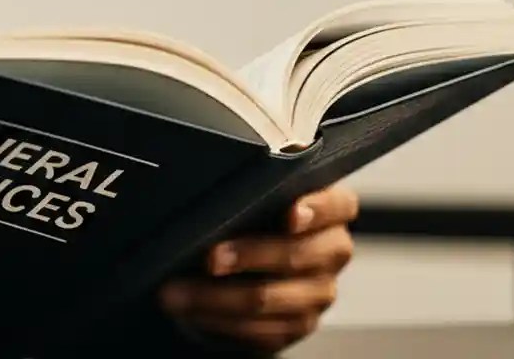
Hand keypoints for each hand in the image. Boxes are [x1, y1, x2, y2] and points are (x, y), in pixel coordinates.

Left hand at [158, 185, 358, 353]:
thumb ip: (252, 185)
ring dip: (216, 297)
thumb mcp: (255, 192)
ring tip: (175, 292)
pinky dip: (217, 319)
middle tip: (208, 257)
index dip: (316, 209)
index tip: (289, 214)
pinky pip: (258, 330)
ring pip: (269, 298)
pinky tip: (189, 311)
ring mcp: (318, 293)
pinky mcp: (297, 325)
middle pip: (297, 255)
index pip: (337, 205)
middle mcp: (333, 252)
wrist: (248, 263)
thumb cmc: (251, 214)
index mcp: (332, 211)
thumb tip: (219, 183)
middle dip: (248, 256)